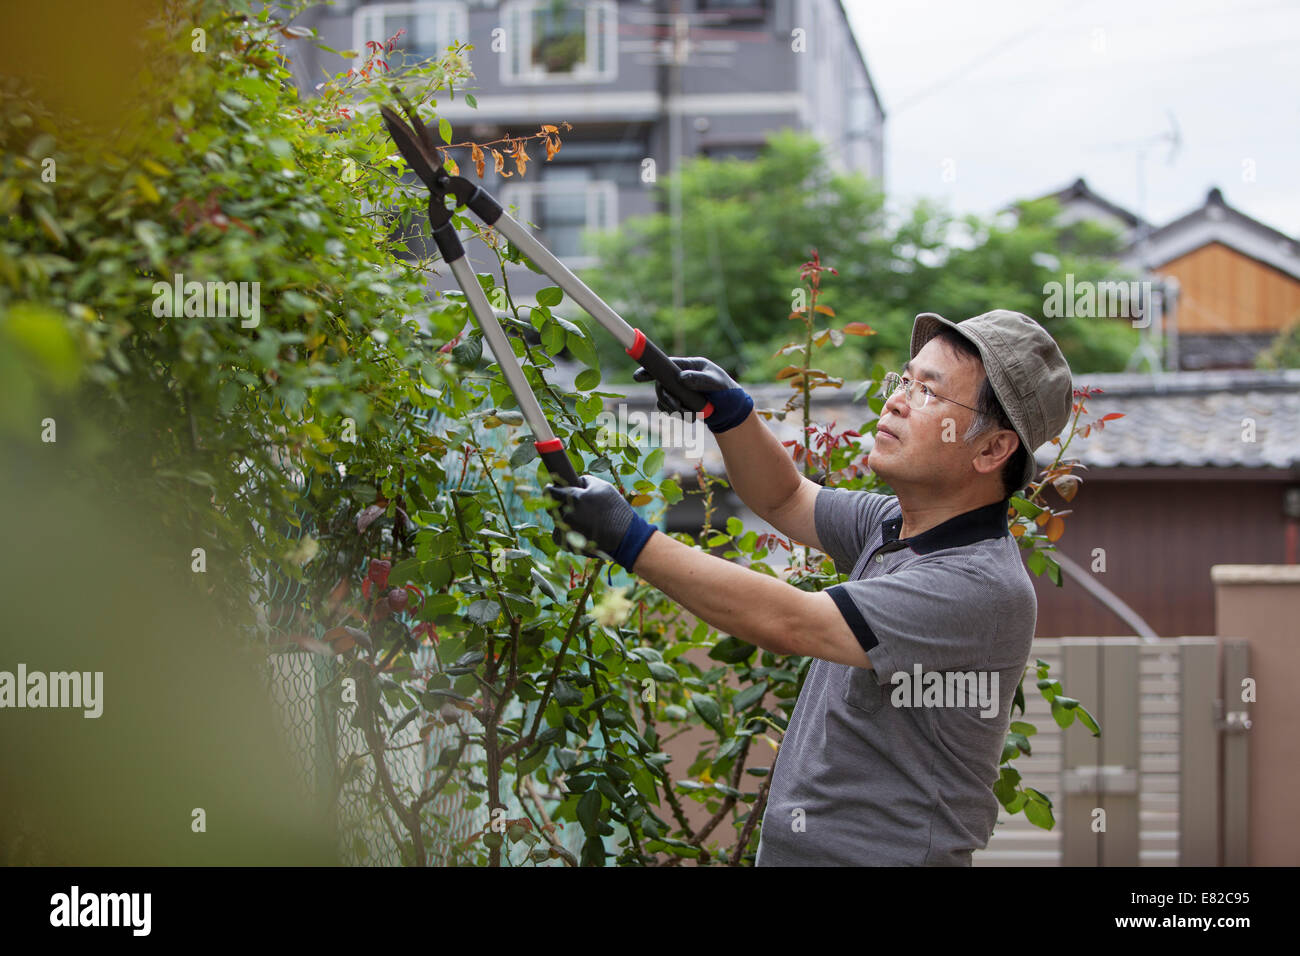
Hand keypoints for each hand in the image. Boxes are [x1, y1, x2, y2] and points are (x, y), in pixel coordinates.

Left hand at [544, 474, 656, 572]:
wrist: (625, 537)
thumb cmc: (616, 510)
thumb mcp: (604, 487)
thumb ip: (585, 480)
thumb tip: (576, 481)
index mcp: (574, 497)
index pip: (550, 491)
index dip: (549, 489)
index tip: (550, 489)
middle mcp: (567, 514)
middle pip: (552, 507)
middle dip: (559, 505)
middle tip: (572, 507)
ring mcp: (566, 530)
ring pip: (556, 522)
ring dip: (564, 520)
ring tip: (582, 522)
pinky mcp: (568, 544)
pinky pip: (558, 536)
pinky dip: (565, 534)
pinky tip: (577, 532)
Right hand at [632, 356, 753, 432]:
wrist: (731, 411)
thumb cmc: (727, 392)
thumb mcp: (716, 382)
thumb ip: (700, 379)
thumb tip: (681, 378)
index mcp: (689, 365)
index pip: (666, 364)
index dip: (650, 369)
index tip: (637, 376)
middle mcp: (681, 376)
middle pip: (661, 384)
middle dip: (666, 397)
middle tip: (677, 407)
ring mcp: (679, 390)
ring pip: (663, 398)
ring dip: (674, 408)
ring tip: (692, 413)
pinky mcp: (679, 403)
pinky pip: (668, 409)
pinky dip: (677, 415)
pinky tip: (692, 416)